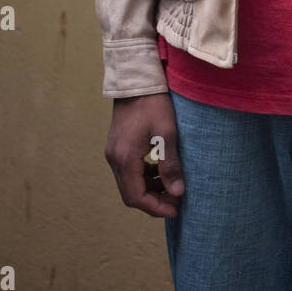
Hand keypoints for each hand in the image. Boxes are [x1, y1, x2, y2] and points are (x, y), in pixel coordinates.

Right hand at [105, 92, 184, 218]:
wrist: (136, 80)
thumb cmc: (153, 104)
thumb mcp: (167, 134)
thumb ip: (170, 165)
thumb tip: (178, 192)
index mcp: (125, 158)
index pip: (136, 196)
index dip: (156, 208)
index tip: (176, 209)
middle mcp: (114, 158)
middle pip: (130, 194)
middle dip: (153, 201)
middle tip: (176, 201)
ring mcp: (113, 152)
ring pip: (129, 183)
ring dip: (149, 190)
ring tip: (173, 187)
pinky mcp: (117, 146)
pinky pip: (129, 171)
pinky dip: (145, 177)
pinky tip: (161, 171)